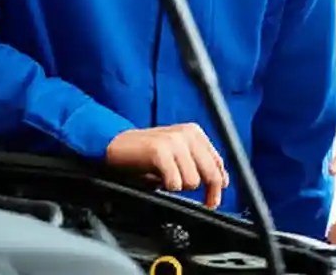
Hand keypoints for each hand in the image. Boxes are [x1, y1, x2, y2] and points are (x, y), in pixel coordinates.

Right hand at [105, 123, 228, 208]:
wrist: (115, 144)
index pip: (217, 162)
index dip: (219, 184)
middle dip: (208, 192)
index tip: (215, 198)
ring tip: (167, 180)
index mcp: (193, 132)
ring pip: (192, 181)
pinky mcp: (160, 151)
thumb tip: (219, 182)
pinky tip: (159, 180)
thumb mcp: (176, 154)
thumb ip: (196, 163)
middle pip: (210, 173)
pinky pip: (175, 182)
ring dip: (179, 186)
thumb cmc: (145, 153)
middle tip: (206, 203)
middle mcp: (186, 134)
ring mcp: (174, 141)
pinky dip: (168, 187)